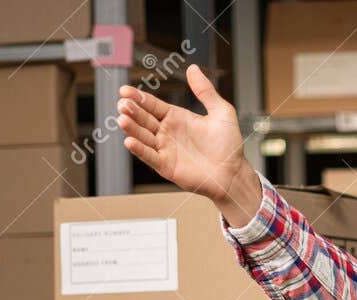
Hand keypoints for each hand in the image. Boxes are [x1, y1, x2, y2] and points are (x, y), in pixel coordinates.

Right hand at [117, 64, 261, 226]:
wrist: (234, 173)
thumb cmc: (229, 146)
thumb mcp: (221, 112)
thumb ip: (205, 91)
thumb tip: (193, 68)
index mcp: (177, 117)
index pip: (152, 105)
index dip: (139, 98)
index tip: (125, 91)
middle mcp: (167, 132)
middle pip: (144, 119)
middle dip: (132, 111)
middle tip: (123, 104)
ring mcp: (166, 149)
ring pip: (143, 136)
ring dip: (132, 128)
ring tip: (122, 119)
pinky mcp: (167, 166)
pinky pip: (150, 157)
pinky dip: (139, 150)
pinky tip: (129, 141)